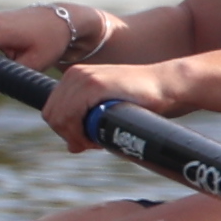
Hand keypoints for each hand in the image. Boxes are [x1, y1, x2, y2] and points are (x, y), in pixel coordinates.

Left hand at [37, 59, 154, 149]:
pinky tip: (97, 138)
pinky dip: (80, 133)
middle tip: (93, 143)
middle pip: (52, 116)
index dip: (66, 132)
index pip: (52, 111)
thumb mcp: (107, 109)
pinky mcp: (95, 85)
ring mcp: (84, 77)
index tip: (87, 140)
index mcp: (75, 78)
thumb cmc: (142, 100)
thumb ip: (88, 121)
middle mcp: (75, 74)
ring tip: (97, 142)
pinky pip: (71, 115)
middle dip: (69, 135)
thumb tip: (71, 146)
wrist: (168, 86)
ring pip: (59, 118)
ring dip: (75, 136)